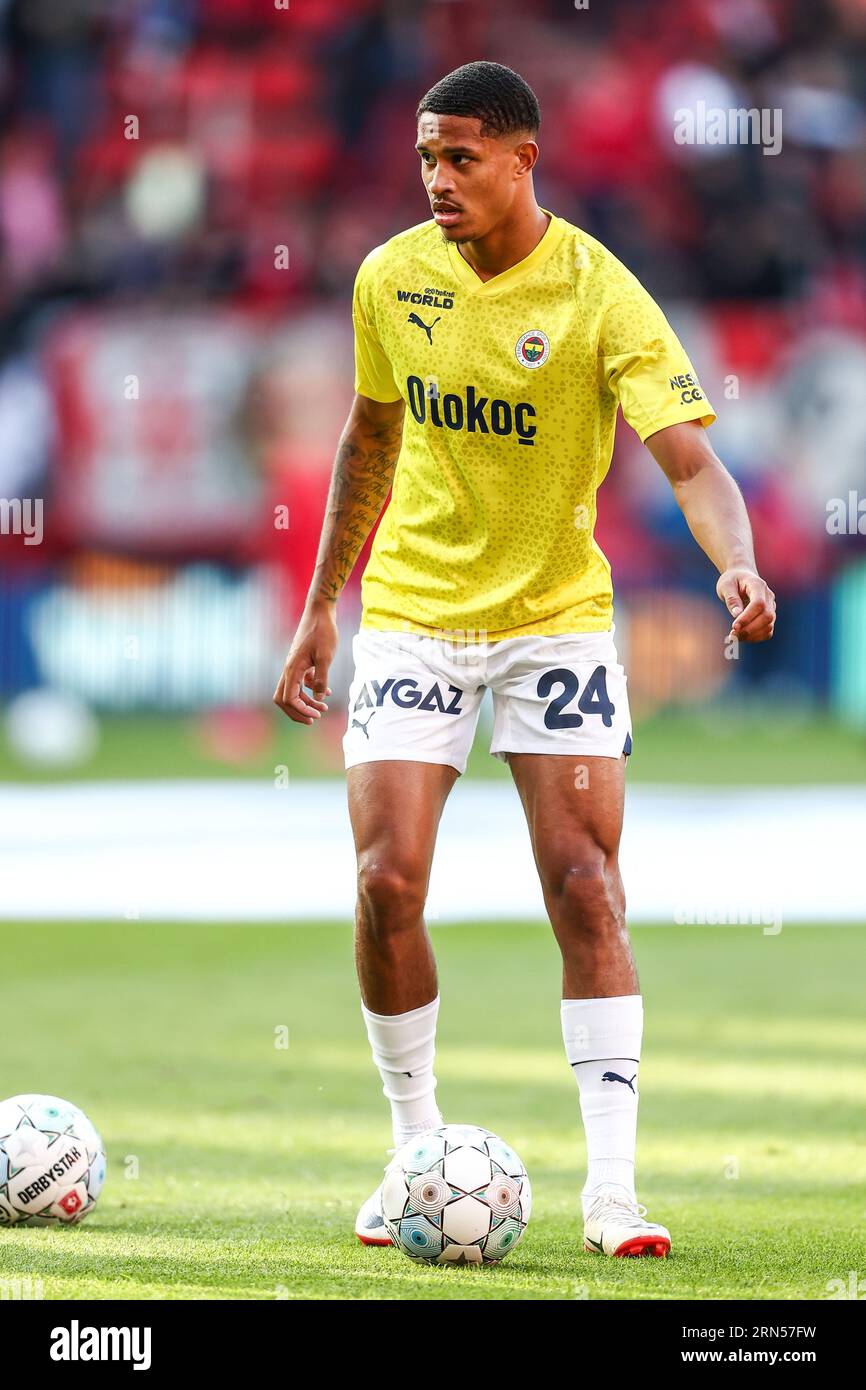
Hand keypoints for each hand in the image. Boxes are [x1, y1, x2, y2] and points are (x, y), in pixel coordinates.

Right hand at [273, 603, 337, 722]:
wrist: (320, 611)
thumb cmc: (323, 631)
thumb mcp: (326, 656)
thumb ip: (322, 678)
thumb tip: (319, 697)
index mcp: (292, 669)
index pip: (289, 698)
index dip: (302, 710)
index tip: (317, 714)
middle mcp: (289, 669)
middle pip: (284, 699)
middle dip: (297, 712)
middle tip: (313, 719)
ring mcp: (294, 666)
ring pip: (292, 692)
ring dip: (306, 703)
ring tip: (323, 709)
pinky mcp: (300, 662)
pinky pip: (300, 683)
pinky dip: (310, 691)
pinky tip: (326, 693)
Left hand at [716, 568, 775, 642]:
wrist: (741, 577)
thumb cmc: (732, 580)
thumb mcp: (726, 586)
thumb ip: (732, 599)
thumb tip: (737, 615)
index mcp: (758, 585)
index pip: (759, 603)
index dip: (747, 617)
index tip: (734, 627)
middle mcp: (768, 596)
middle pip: (767, 616)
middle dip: (750, 629)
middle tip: (732, 635)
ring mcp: (771, 607)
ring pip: (769, 626)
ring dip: (752, 635)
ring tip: (735, 637)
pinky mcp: (769, 617)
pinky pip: (768, 631)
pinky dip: (756, 637)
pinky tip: (742, 637)